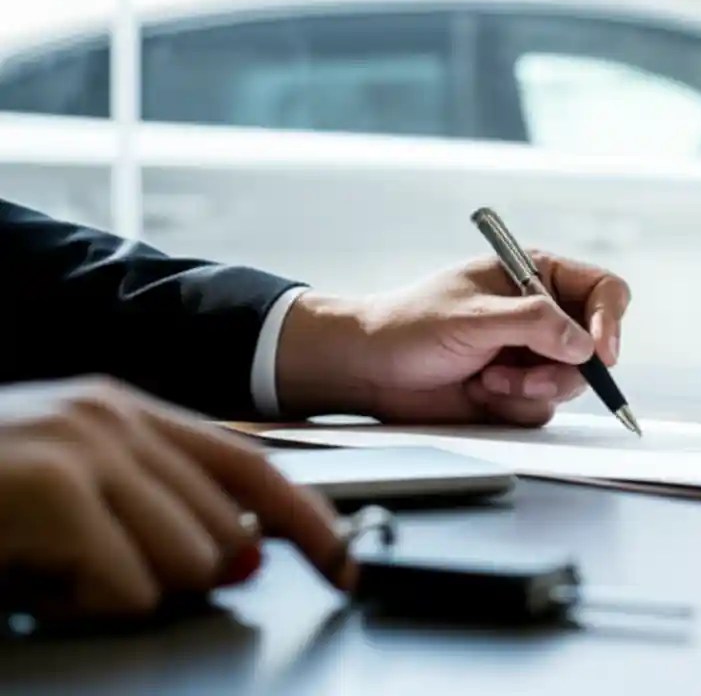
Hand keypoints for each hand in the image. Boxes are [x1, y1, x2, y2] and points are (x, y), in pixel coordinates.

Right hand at [0, 377, 353, 619]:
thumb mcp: (75, 491)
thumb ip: (161, 511)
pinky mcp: (55, 488)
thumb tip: (244, 559)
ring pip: (188, 565)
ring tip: (60, 572)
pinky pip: (129, 589)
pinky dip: (86, 607)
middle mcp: (116, 417)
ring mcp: (86, 446)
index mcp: (129, 412)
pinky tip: (38, 581)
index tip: (343, 560)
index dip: (310, 520)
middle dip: (182, 579)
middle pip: (228, 533)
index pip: (256, 468)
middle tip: (99, 574)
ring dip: (126, 595)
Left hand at [275, 251, 629, 424]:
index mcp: (535, 275)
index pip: (602, 291)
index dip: (609, 321)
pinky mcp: (518, 391)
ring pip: (571, 382)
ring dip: (531, 388)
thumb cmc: (411, 325)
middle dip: (561, 368)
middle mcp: (541, 314)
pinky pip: (544, 408)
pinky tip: (479, 391)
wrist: (371, 371)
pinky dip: (514, 407)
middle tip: (527, 378)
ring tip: (488, 381)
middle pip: (594, 346)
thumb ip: (534, 324)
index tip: (600, 353)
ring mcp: (532, 354)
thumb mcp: (474, 316)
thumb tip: (585, 345)